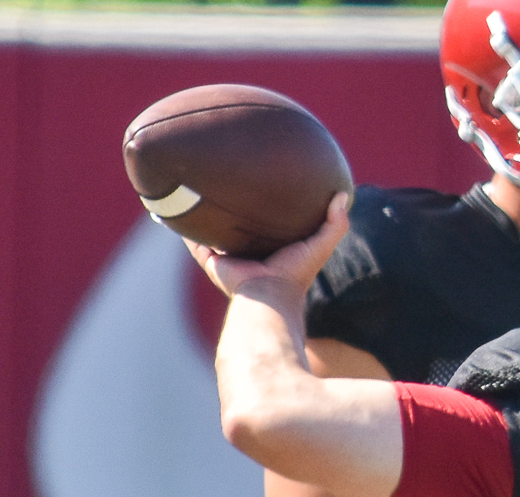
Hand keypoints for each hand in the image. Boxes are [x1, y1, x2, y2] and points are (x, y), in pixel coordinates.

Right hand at [184, 193, 349, 297]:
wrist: (270, 295)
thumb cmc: (296, 273)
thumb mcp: (321, 245)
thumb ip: (336, 223)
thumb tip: (344, 195)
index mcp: (272, 247)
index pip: (267, 222)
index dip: (265, 205)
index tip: (262, 182)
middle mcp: (248, 251)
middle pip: (238, 225)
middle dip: (233, 207)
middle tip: (226, 178)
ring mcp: (228, 257)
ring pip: (213, 231)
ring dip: (204, 215)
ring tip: (193, 186)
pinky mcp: (211, 261)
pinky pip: (194, 241)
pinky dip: (184, 228)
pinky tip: (175, 208)